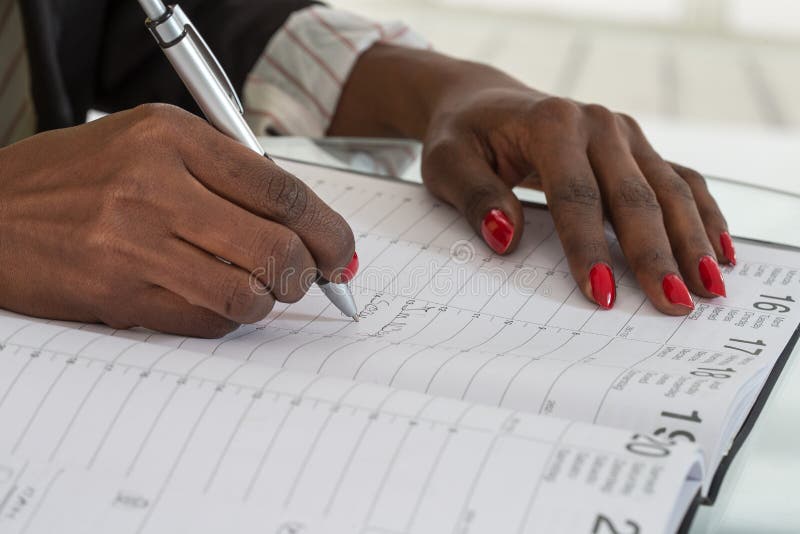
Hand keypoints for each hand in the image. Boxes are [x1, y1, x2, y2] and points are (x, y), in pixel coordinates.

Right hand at [0, 104, 354, 335]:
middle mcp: (156, 185)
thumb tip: (302, 222)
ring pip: (248, 294)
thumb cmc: (77, 178)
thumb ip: (225, 174)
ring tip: (255, 289)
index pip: (282, 190)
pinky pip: (206, 322)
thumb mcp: (150, 143)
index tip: (340, 250)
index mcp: (172, 137)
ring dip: (266, 301)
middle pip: (276, 247)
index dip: (328, 228)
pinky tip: (209, 299)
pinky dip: (224, 319)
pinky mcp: (120, 294)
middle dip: (308, 274)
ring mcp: (135, 243)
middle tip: (307, 277)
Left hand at [331, 45, 733, 314]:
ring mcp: (624, 134)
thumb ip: (476, 198)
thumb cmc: (463, 139)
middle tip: (672, 304)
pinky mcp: (636, 148)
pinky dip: (704, 216)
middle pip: (634, 196)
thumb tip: (508, 239)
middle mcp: (597, 123)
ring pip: (670, 189)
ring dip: (692, 240)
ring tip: (708, 289)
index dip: (589, 248)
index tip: (601, 295)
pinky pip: (680, 181)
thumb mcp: (448, 164)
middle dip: (655, 254)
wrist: (483, 104)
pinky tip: (720, 252)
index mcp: (551, 123)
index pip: (576, 195)